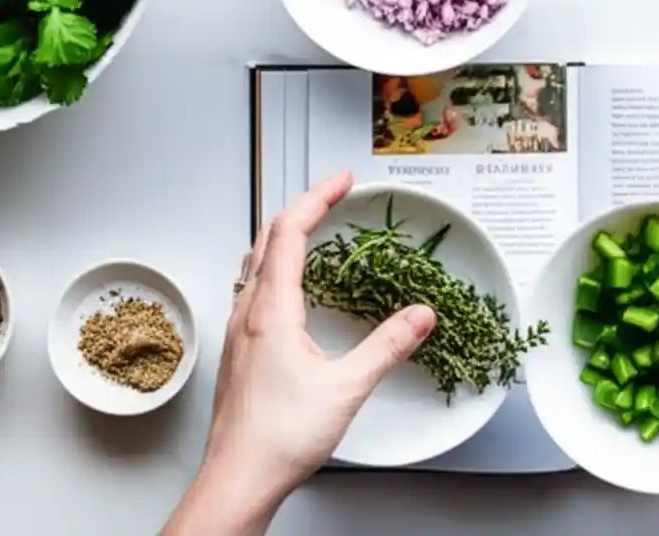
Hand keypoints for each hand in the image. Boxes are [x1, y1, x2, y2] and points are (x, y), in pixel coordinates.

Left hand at [164, 171, 436, 535]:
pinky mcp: (239, 352)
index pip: (289, 232)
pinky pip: (252, 290)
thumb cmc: (279, 438)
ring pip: (253, 264)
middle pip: (266, 239)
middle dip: (300, 208)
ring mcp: (238, 332)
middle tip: (331, 195)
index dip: (317, 198)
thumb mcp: (347, 387)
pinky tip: (289, 290)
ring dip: (282, 237)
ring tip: (310, 230)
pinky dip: (274, 268)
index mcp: (271, 310)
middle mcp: (248, 313)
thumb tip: (421, 316)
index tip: (341, 180)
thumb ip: (388, 346)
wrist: (238, 478)